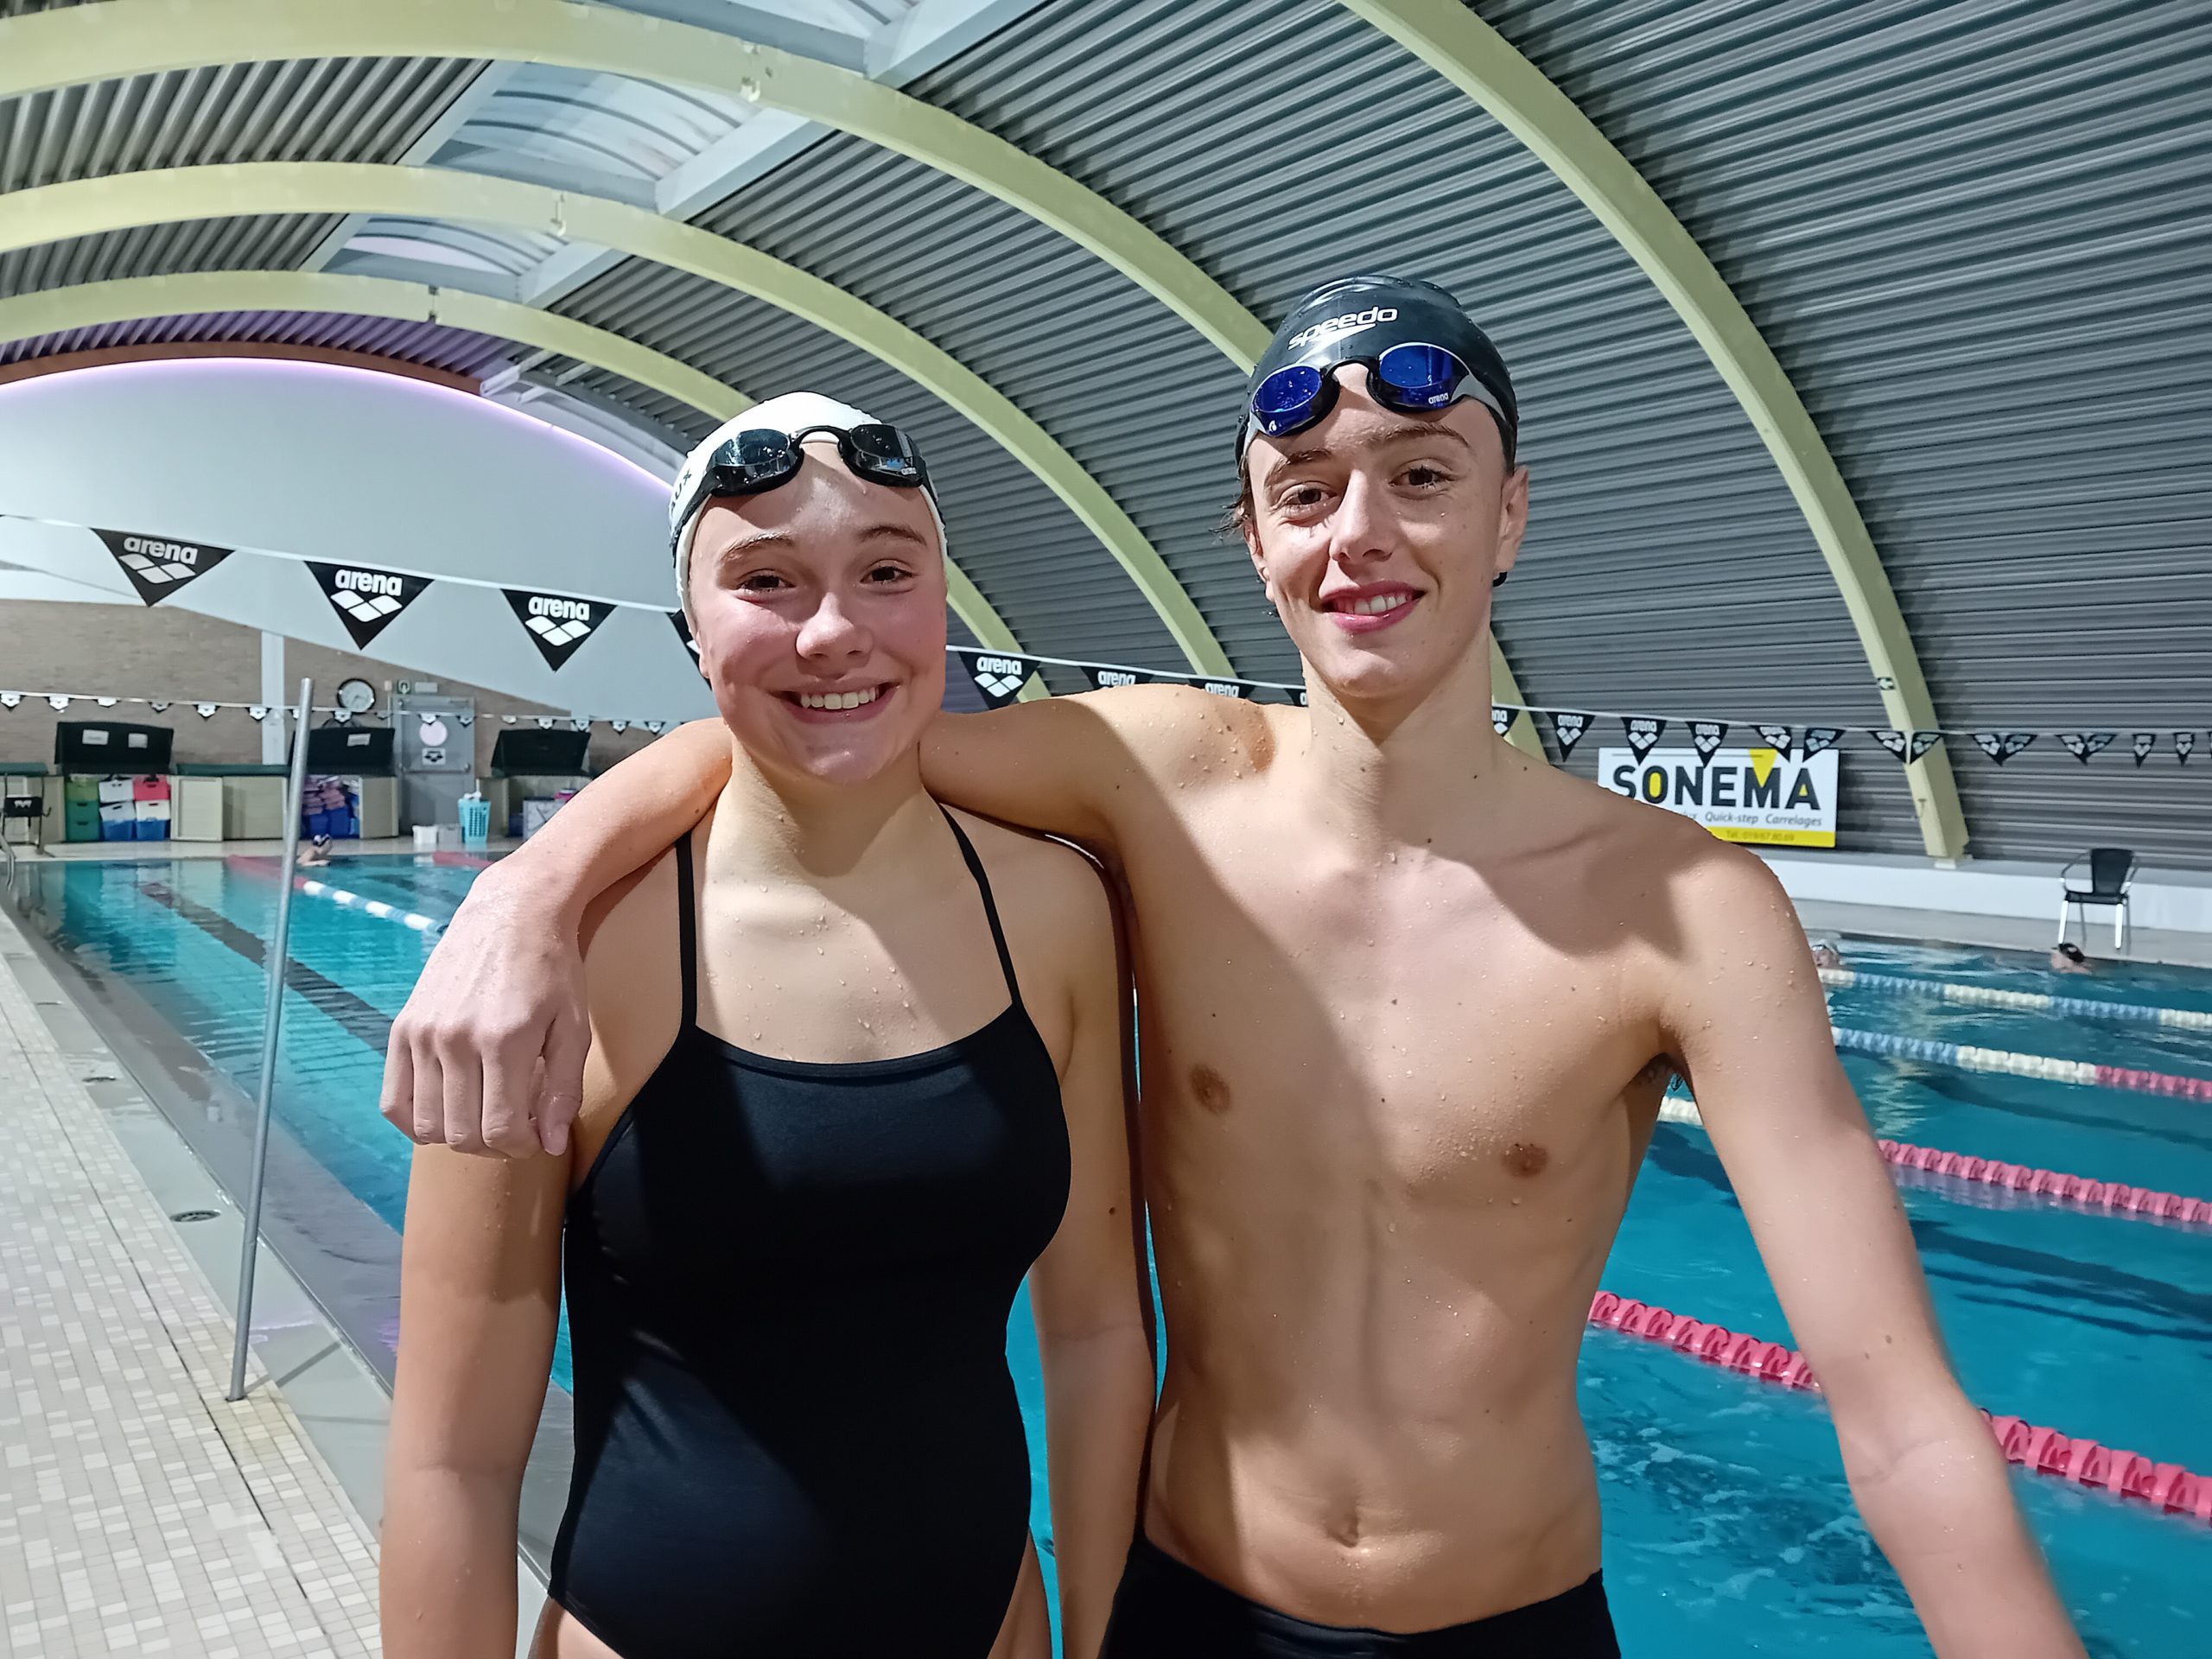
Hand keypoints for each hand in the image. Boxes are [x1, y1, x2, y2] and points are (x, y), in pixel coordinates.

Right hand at [381, 867, 589, 1156]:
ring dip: (458, 1137)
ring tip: (484, 1119)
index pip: (500, 1130)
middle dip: (493, 1147)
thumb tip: (551, 1146)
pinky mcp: (402, 1027)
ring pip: (427, 1125)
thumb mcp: (574, 1026)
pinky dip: (414, 1123)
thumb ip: (563, 1089)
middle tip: (514, 1129)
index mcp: (504, 1041)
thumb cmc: (553, 969)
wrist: (512, 912)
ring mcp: (423, 1034)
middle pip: (462, 1135)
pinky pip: (393, 1101)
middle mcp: (455, 1040)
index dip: (521, 1146)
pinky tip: (444, 1116)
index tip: (536, 1137)